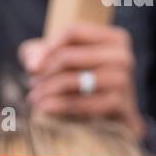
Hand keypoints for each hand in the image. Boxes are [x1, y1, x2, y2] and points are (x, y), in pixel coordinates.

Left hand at [18, 22, 145, 140]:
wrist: (114, 122)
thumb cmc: (86, 87)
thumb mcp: (65, 63)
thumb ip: (40, 53)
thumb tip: (32, 64)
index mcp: (115, 38)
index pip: (74, 32)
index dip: (48, 48)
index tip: (32, 66)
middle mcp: (122, 56)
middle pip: (69, 56)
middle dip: (45, 73)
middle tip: (32, 86)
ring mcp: (123, 80)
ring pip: (73, 80)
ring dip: (48, 90)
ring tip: (34, 98)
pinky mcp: (119, 104)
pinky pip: (82, 103)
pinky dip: (59, 106)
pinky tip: (44, 109)